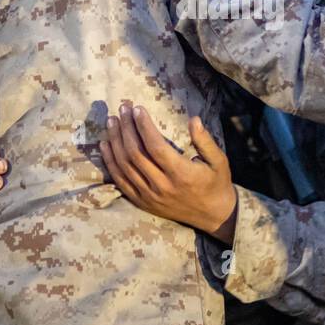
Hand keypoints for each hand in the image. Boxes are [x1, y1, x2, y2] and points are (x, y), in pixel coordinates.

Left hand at [99, 104, 236, 242]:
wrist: (213, 216)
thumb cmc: (216, 183)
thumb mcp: (219, 161)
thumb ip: (205, 141)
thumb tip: (194, 120)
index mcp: (181, 174)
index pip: (155, 146)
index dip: (143, 126)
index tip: (137, 109)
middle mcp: (162, 186)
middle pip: (136, 153)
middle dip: (126, 128)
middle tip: (122, 109)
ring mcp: (149, 196)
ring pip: (125, 166)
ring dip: (115, 141)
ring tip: (112, 121)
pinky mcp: (142, 202)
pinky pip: (121, 182)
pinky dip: (110, 163)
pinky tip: (105, 145)